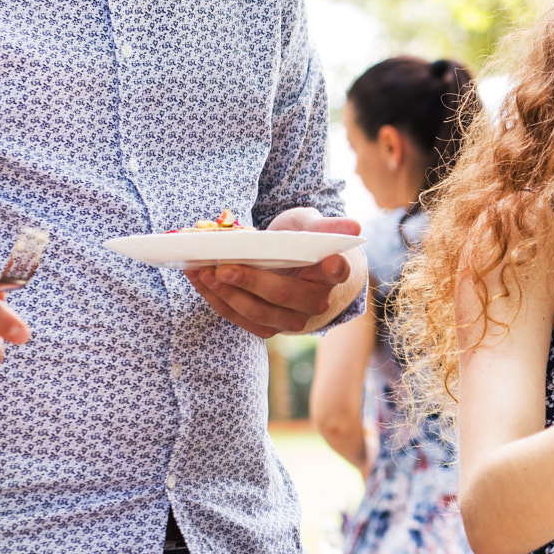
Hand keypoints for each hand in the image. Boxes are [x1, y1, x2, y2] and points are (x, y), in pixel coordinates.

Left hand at [187, 208, 362, 336]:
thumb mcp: (311, 226)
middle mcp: (315, 302)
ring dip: (225, 294)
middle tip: (223, 267)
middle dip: (250, 283)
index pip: (337, 272)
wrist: (291, 265)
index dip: (334, 268)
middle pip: (283, 296)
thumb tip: (354, 226)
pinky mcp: (266, 327)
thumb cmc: (302, 242)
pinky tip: (198, 280)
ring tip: (202, 272)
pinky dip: (215, 300)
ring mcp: (290, 320)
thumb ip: (327, 226)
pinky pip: (237, 318)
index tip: (331, 261)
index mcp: (331, 274)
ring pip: (256, 312)